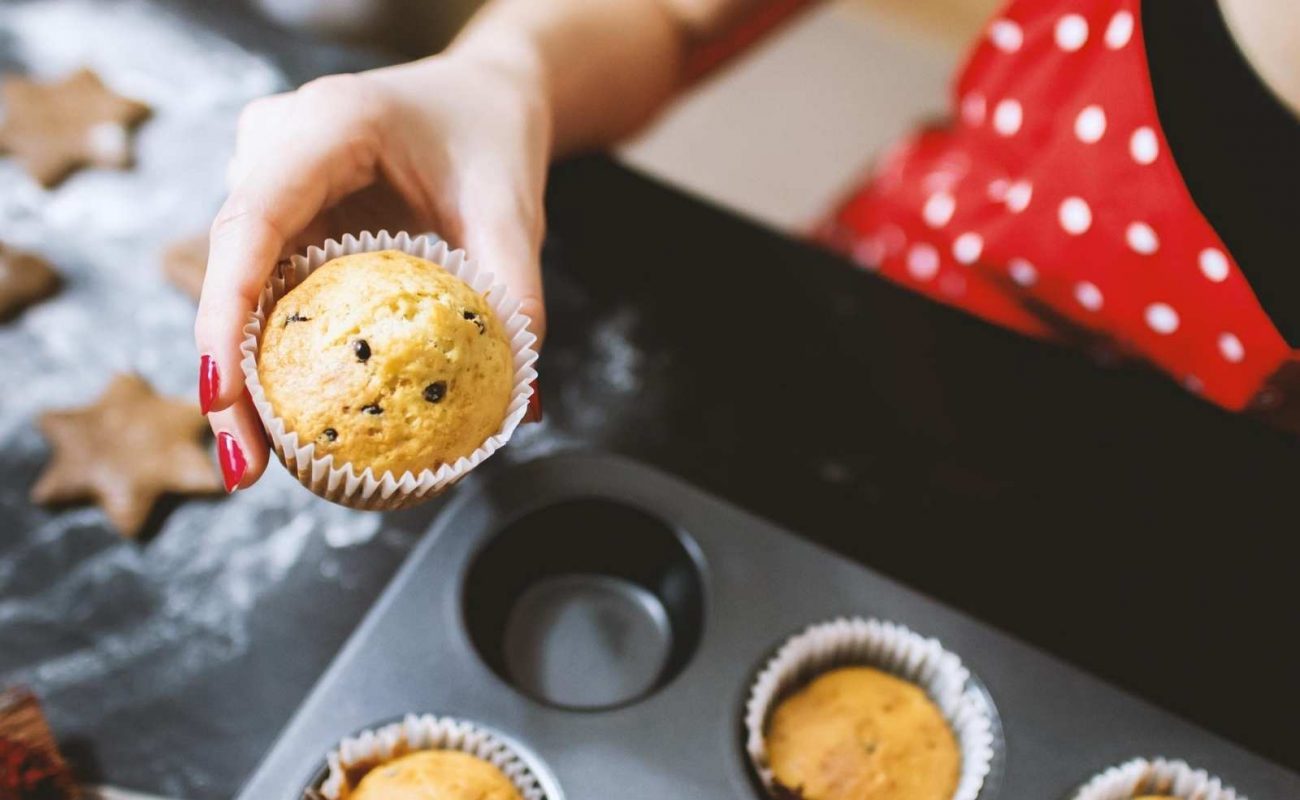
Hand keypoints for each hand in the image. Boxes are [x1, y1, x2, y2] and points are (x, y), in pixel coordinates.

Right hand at [195, 52, 550, 490]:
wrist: (480, 97)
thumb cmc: (490, 138)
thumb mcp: (511, 208)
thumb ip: (515, 293)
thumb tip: (521, 408)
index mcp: (326, 126)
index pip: (253, 222)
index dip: (226, 312)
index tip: (223, 395)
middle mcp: (274, 148)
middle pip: (229, 268)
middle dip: (226, 374)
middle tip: (243, 468)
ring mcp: (266, 180)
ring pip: (236, 287)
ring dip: (242, 375)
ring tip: (254, 463)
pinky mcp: (278, 215)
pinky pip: (264, 289)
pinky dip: (272, 353)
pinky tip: (285, 420)